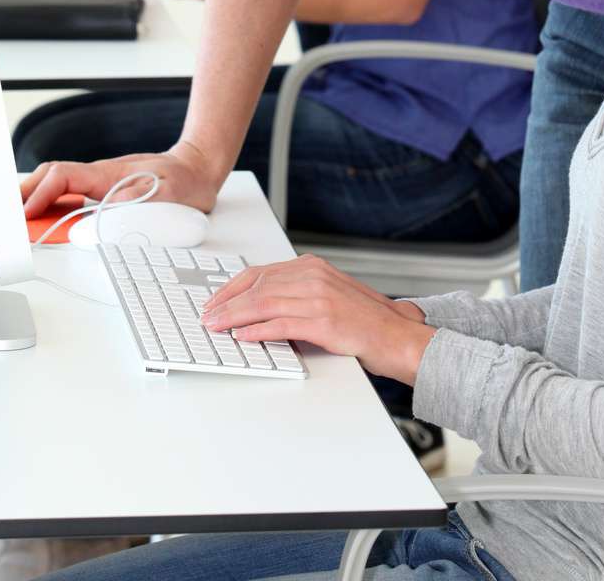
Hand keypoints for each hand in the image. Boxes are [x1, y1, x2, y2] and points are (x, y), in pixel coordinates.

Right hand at [21, 139, 219, 217]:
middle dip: (21, 195)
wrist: (198, 169)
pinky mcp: (102, 192)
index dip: (40, 194)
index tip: (26, 213)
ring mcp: (98, 183)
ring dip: (31, 201)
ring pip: (55, 187)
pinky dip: (48, 205)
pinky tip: (39, 218)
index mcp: (107, 174)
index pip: (62, 176)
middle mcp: (97, 176)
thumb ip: (133, 205)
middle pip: (49, 179)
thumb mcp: (162, 194)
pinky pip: (68, 195)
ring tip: (9, 221)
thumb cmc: (183, 182)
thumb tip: (100, 219)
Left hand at [201, 255, 434, 383]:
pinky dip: (258, 330)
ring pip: (264, 302)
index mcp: (312, 267)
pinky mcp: (323, 321)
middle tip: (207, 317)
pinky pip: (281, 324)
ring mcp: (319, 297)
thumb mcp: (327, 295)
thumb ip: (297, 294)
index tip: (214, 302)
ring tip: (216, 328)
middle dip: (226, 302)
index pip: (260, 272)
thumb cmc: (363, 319)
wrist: (396, 333)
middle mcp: (314, 276)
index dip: (232, 288)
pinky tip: (243, 336)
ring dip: (234, 317)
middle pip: (257, 285)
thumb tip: (257, 307)